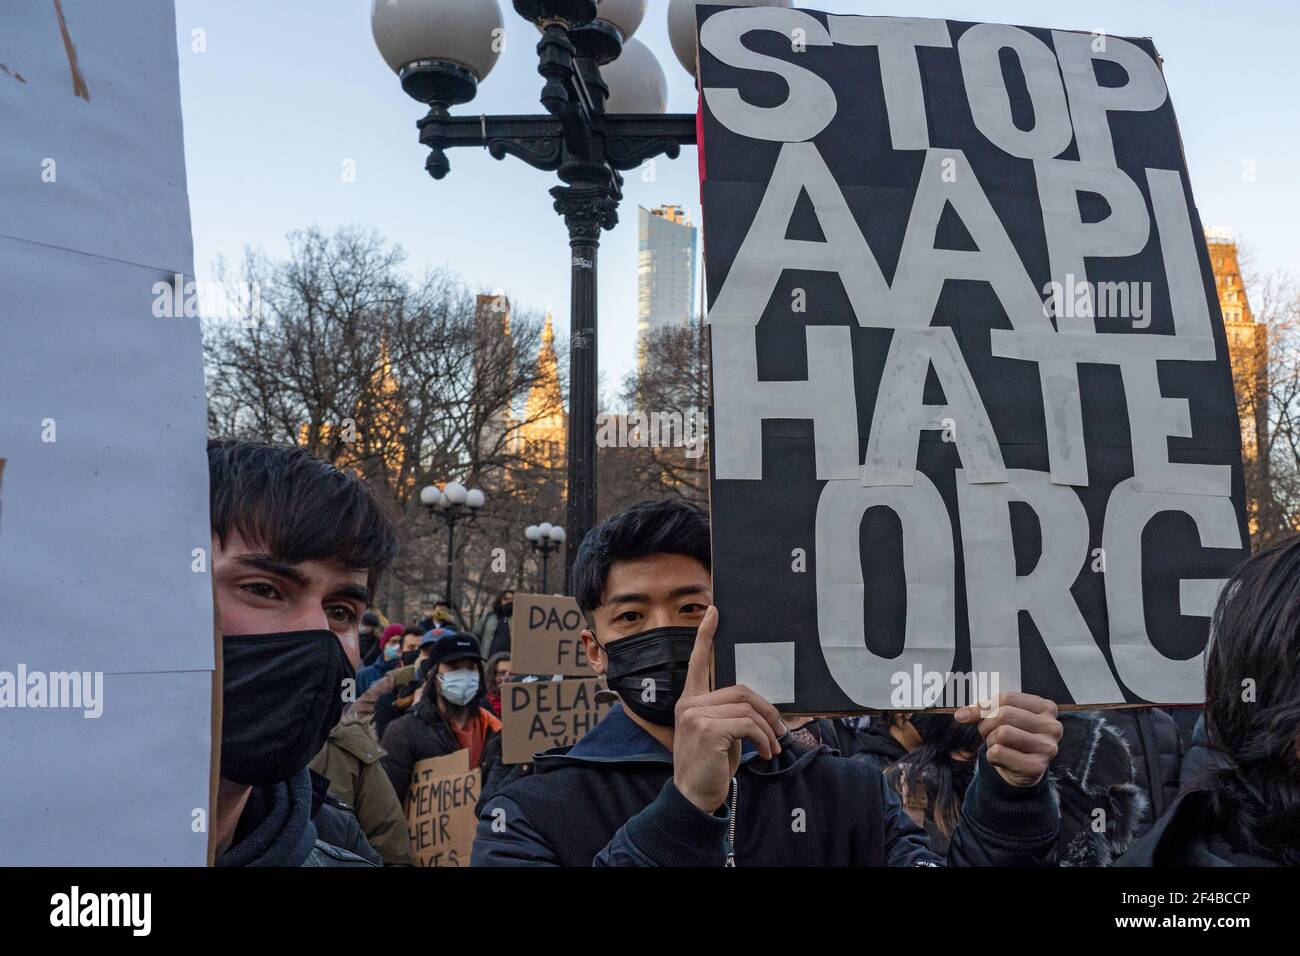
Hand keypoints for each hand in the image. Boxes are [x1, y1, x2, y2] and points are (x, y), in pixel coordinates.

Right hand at [672, 606, 786, 812]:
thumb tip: (761, 709)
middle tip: (780, 731)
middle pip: (740, 690)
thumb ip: (730, 715)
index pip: (697, 663)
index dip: (705, 636)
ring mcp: (696, 715)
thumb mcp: (720, 736)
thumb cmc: (709, 768)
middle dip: (767, 710)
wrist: (694, 798)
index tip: (713, 612)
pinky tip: (764, 753)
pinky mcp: (708, 729)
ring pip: (747, 708)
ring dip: (768, 730)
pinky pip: (749, 725)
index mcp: (690, 702)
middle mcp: (689, 704)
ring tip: (772, 747)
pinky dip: (764, 739)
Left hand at [955, 692, 1061, 787]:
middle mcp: (1051, 726)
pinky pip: (999, 752)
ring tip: (996, 745)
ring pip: (1002, 733)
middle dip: (987, 725)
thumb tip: (961, 714)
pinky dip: (992, 756)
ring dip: (990, 741)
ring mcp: (1047, 747)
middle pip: (1004, 714)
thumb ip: (983, 710)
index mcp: (1046, 708)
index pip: (1007, 698)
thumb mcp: (1003, 718)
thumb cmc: (1015, 738)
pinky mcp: (1037, 766)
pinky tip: (1001, 759)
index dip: (985, 706)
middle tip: (987, 734)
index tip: (973, 715)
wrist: (1025, 770)